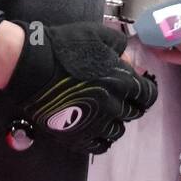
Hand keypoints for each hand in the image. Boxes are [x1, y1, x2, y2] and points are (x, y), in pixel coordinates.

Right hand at [8, 20, 157, 154]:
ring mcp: (96, 124)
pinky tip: (95, 129)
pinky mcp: (78, 136)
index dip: (145, 91)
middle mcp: (114, 106)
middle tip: (120, 97)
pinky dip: (101, 139)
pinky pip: (99, 146)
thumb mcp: (96, 34)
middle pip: (133, 113)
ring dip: (115, 121)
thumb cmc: (64, 47)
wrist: (32, 66)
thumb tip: (128, 58)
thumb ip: (118, 45)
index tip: (139, 88)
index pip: (147, 95)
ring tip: (105, 113)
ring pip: (117, 131)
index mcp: (122, 81)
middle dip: (130, 104)